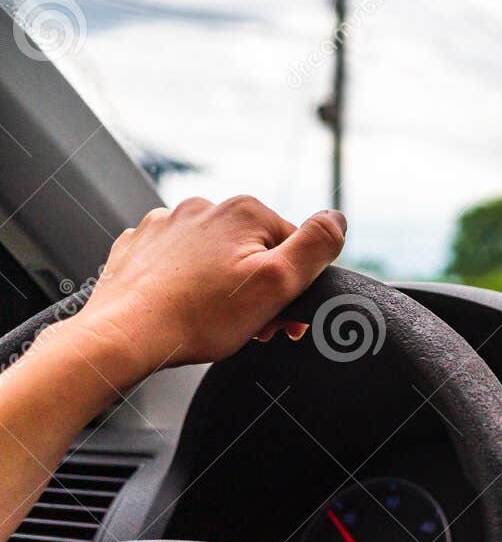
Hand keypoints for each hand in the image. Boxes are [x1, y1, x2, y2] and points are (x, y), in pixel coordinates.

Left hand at [57, 195, 345, 388]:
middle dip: (259, 288)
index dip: (294, 285)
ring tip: (216, 319)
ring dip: (226, 285)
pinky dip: (188, 282)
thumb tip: (337, 218)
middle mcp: (204, 207)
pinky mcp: (142, 245)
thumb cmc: (200, 316)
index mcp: (244, 212)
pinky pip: (180, 261)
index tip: (280, 315)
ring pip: (217, 255)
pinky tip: (185, 305)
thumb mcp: (278, 284)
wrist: (125, 334)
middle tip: (252, 325)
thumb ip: (316, 246)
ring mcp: (168, 224)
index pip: (294, 246)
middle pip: (255, 250)